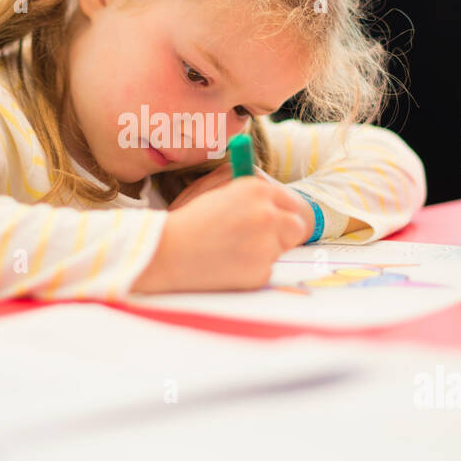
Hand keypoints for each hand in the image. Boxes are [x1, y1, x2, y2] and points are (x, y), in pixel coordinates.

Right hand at [130, 177, 312, 293]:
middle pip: (295, 227)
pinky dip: (248, 271)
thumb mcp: (211, 189)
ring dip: (264, 252)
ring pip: (280, 251)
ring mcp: (266, 245)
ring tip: (233, 251)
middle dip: (283, 234)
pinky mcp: (260, 272)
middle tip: (262, 239)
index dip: (280, 212)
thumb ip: (240, 187)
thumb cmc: (184, 220)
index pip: (288, 202)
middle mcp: (267, 215)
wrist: (164, 252)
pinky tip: (226, 266)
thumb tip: (265, 193)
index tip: (273, 219)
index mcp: (256, 189)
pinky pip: (263, 271)